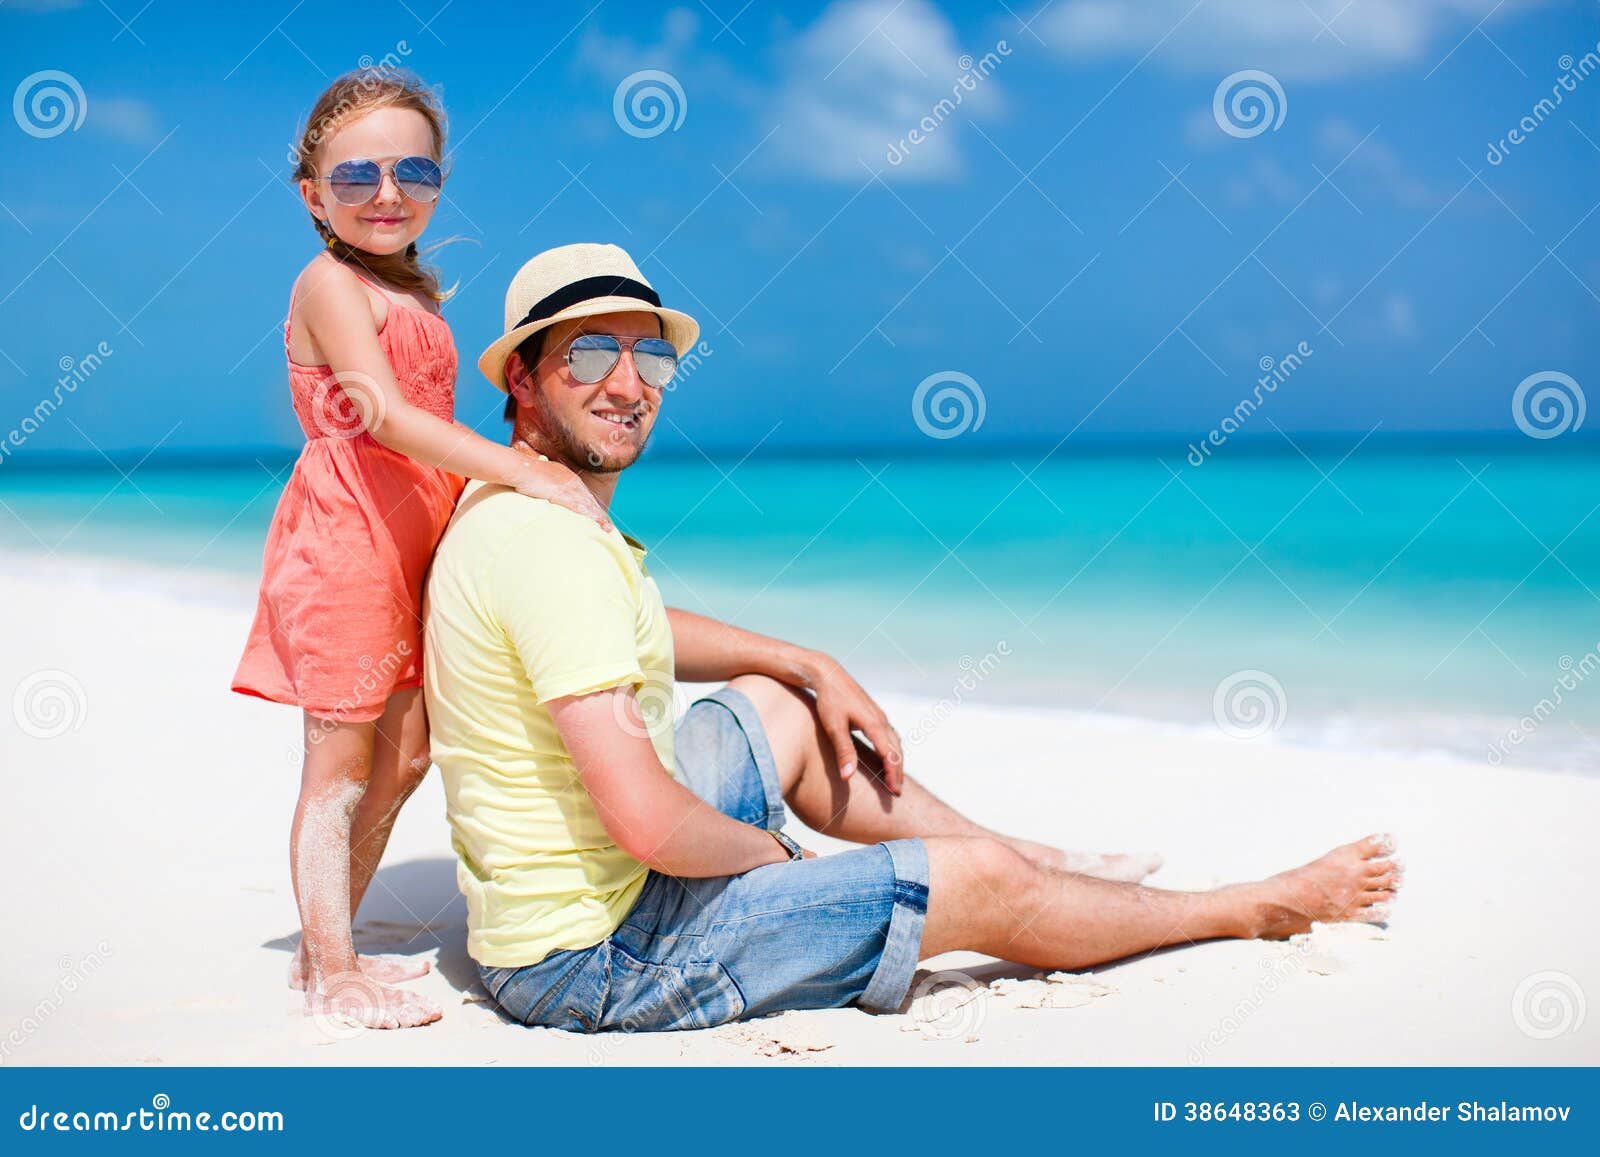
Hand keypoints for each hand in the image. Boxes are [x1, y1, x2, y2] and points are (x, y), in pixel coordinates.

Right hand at [514, 460, 612, 531]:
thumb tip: (540, 491)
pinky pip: (580, 508)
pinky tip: (596, 524)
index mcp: (565, 476)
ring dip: (597, 518)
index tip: (595, 514)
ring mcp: (568, 488)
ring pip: (587, 505)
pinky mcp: (564, 495)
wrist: (520, 468)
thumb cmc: (523, 473)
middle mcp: (571, 481)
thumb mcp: (536, 477)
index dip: (589, 504)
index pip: (581, 493)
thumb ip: (542, 484)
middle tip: (607, 526)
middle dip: (598, 513)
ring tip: (606, 528)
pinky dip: (589, 517)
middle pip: (588, 499)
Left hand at [797, 651, 904, 794]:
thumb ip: (843, 752)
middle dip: (898, 771)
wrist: (828, 674)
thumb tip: (847, 778)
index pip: (890, 755)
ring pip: (895, 742)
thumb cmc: (828, 701)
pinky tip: (886, 757)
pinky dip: (892, 749)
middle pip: (897, 750)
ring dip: (897, 761)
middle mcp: (881, 720)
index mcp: (874, 724)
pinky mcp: (873, 714)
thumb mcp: (834, 727)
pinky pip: (889, 735)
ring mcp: (879, 716)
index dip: (893, 775)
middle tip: (896, 792)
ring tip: (893, 778)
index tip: (894, 792)